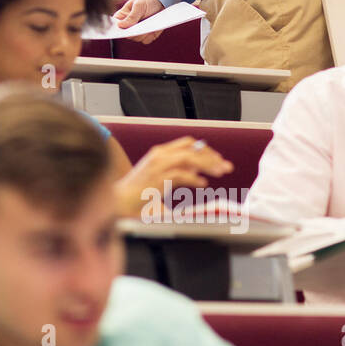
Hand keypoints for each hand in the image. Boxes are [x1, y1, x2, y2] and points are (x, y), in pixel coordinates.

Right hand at [113, 0, 165, 44]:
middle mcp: (127, 28)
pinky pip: (146, 40)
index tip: (125, 28)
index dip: (117, 30)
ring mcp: (136, 33)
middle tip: (140, 25)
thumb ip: (131, 16)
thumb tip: (120, 25)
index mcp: (121, 18)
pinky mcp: (146, 36)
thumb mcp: (138, 5)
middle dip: (134, 31)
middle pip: (127, 35)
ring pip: (137, 39)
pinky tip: (152, 28)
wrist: (158, 3)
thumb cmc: (145, 1)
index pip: (115, 27)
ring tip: (148, 24)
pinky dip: (150, 35)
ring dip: (143, 33)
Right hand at [113, 136, 232, 215]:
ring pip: (188, 157)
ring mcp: (156, 165)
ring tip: (219, 172)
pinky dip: (194, 178)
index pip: (188, 143)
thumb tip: (198, 172)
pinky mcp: (156, 178)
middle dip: (211, 156)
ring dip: (207, 164)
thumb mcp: (161, 178)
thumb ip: (178, 173)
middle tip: (226, 166)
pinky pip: (180, 174)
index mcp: (159, 153)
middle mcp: (158, 155)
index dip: (206, 149)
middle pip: (191, 148)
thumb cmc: (138, 194)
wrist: (119, 202)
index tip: (218, 160)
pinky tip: (203, 183)